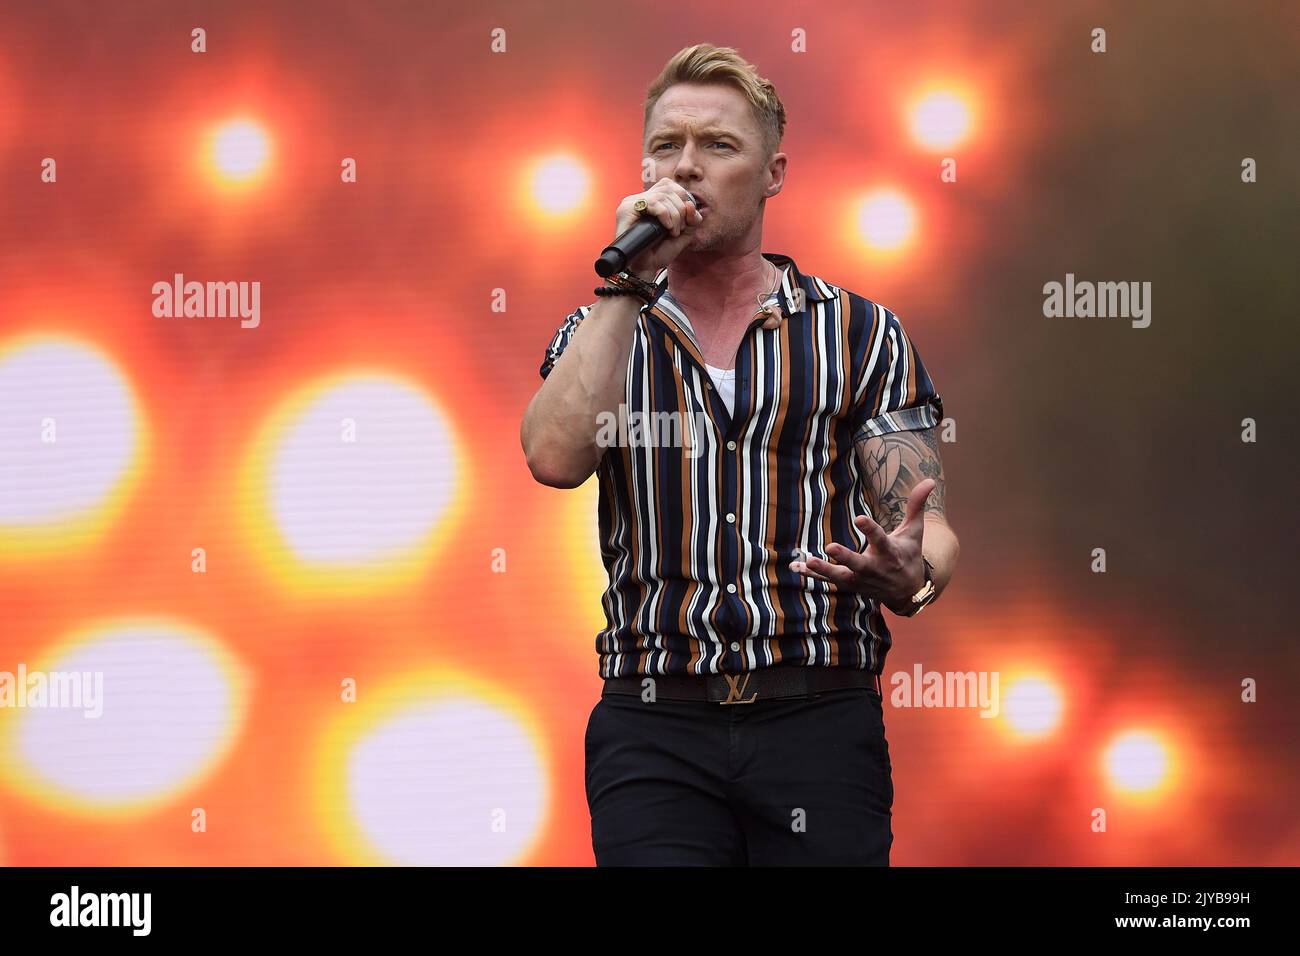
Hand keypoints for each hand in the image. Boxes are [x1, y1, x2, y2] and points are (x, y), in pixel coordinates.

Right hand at [615, 179, 706, 277]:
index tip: (685, 220)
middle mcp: (641, 198)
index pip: (671, 185)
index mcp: (652, 200)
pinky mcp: (627, 208)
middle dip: (681, 210)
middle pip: (669, 189)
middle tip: (678, 229)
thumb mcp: (683, 234)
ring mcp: (632, 202)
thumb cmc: (660, 252)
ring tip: (672, 232)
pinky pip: (653, 202)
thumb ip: (692, 219)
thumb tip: (691, 205)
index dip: (683, 199)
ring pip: (663, 195)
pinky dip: (665, 214)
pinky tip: (666, 228)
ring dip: (674, 215)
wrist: (645, 267)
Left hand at [788, 478, 934, 612]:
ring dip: (824, 571)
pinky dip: (813, 576)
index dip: (870, 529)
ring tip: (808, 561)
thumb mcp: (915, 531)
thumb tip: (930, 480)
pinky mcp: (851, 585)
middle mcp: (875, 568)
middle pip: (859, 564)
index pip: (880, 539)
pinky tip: (795, 566)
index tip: (859, 518)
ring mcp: (861, 579)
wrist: (908, 591)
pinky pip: (829, 581)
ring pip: (841, 577)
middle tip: (830, 547)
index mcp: (891, 552)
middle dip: (845, 557)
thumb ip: (917, 505)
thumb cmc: (909, 554)